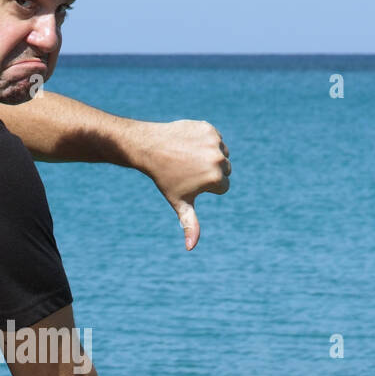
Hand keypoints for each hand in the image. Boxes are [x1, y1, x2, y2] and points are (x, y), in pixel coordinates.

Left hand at [131, 118, 230, 250]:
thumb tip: (191, 247)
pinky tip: (188, 144)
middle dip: (209, 171)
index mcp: (217, 180)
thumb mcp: (180, 202)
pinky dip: (203, 140)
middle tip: (187, 168)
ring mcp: (214, 142)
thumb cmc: (165, 178)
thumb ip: (190, 224)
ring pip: (221, 153)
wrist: (150, 148)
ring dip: (208, 155)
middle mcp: (219, 160)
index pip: (222, 187)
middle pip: (224, 170)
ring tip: (187, 156)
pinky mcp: (208, 128)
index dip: (205, 186)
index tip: (190, 181)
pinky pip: (213, 138)